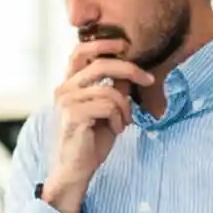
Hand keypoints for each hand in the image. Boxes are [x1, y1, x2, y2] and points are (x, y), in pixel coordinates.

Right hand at [43, 42, 153, 212]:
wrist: (76, 169)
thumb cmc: (91, 140)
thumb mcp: (108, 109)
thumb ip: (115, 88)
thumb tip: (131, 69)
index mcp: (69, 84)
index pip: (80, 51)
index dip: (103, 43)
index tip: (126, 45)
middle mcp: (64, 89)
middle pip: (101, 64)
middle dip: (130, 69)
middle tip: (148, 79)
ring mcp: (66, 101)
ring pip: (110, 90)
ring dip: (125, 108)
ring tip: (124, 122)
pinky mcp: (73, 115)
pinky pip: (108, 105)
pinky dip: (119, 119)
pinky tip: (116, 130)